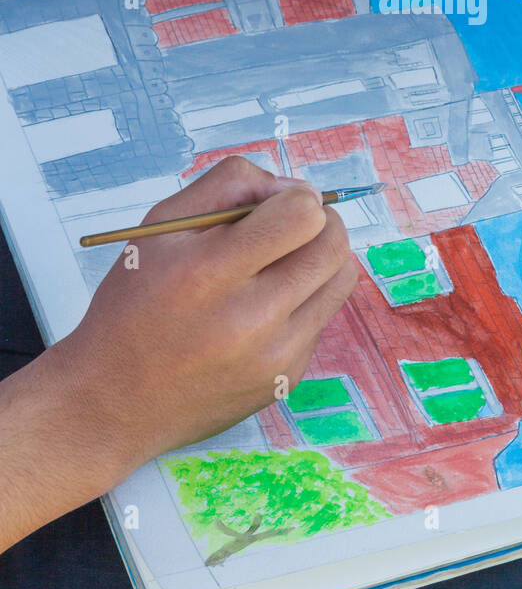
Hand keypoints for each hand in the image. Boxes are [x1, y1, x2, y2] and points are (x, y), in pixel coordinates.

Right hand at [53, 158, 356, 472]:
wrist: (114, 402)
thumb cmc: (134, 305)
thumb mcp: (161, 227)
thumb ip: (229, 185)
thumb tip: (297, 188)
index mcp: (210, 273)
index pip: (302, 215)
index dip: (294, 198)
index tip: (273, 207)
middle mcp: (251, 320)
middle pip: (333, 245)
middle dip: (319, 222)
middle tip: (287, 227)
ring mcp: (276, 356)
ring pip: (341, 279)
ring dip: (320, 258)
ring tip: (281, 262)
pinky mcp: (288, 379)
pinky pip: (322, 318)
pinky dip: (302, 302)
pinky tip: (260, 311)